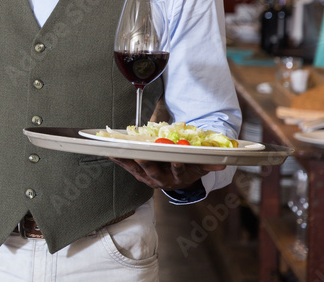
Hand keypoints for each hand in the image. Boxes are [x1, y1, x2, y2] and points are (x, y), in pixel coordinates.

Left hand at [109, 158, 224, 190]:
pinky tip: (110, 152)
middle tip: (141, 156)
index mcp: (178, 177)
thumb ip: (207, 164)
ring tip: (118, 152)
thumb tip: (221, 162)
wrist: (177, 181)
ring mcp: (149, 178)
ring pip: (138, 170)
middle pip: (154, 172)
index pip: (179, 171)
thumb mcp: (199, 167)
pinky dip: (119, 160)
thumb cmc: (187, 169)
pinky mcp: (138, 174)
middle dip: (148, 164)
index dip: (179, 166)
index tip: (178, 159)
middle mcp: (162, 180)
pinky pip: (127, 166)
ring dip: (128, 161)